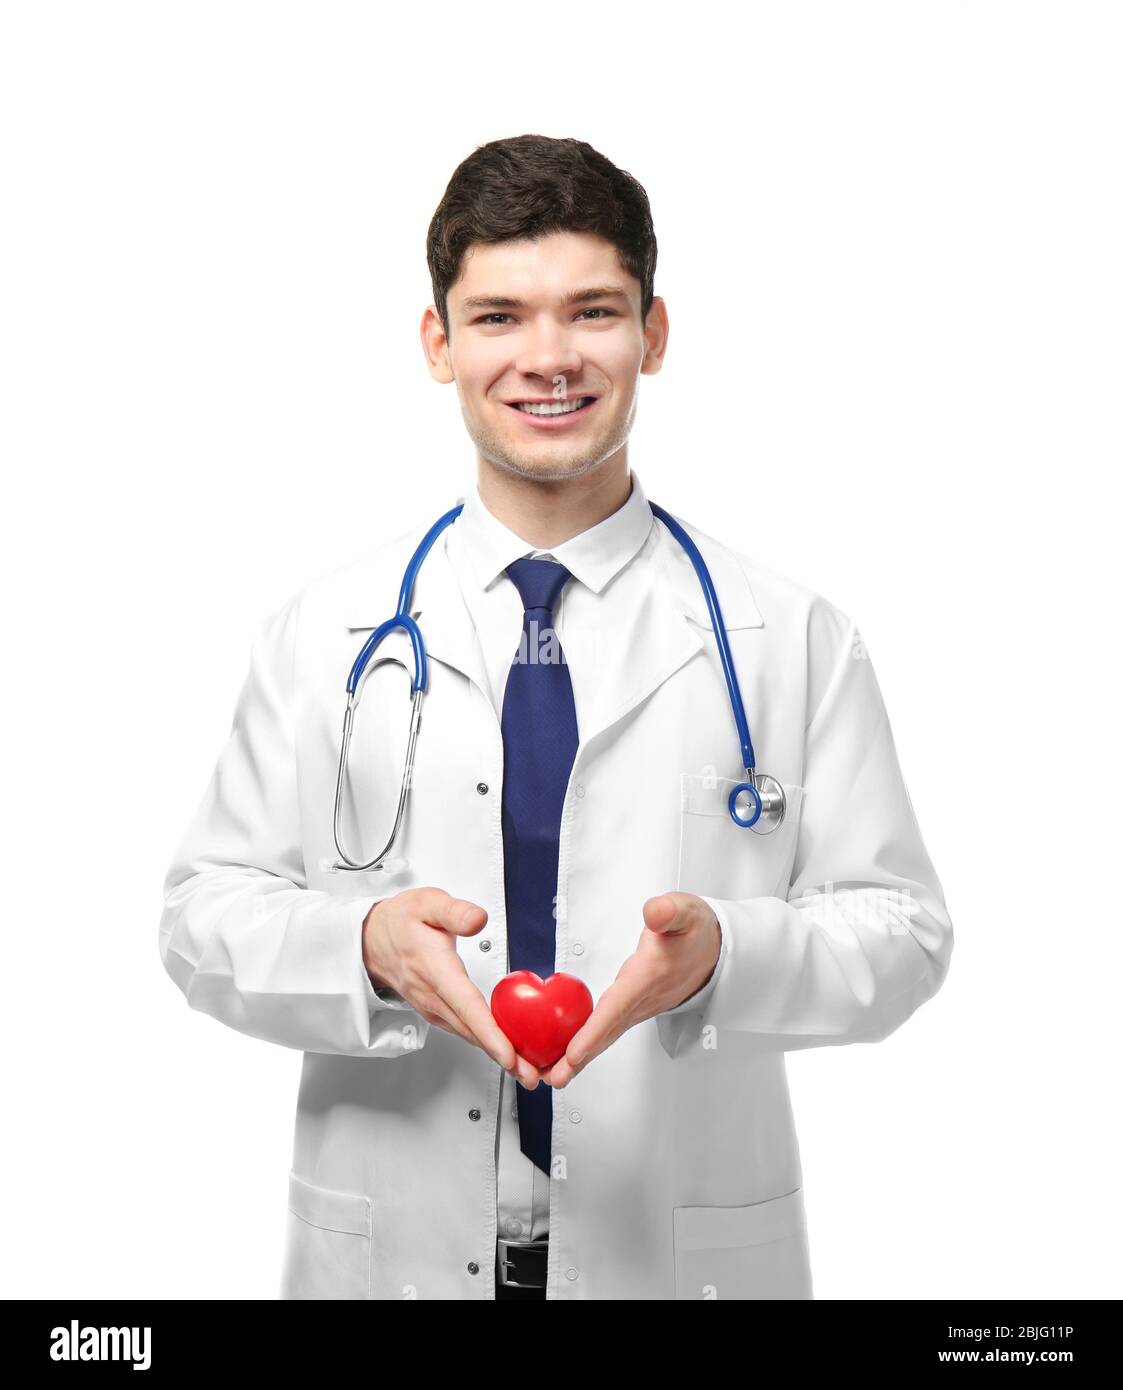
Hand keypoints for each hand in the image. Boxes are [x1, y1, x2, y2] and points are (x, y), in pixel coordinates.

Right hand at [363, 888, 543, 1087]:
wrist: (371, 940)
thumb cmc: (400, 922)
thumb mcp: (426, 903)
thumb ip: (454, 911)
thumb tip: (478, 919)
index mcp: (435, 968)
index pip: (466, 1006)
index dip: (489, 1032)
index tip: (509, 1054)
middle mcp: (433, 995)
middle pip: (472, 1031)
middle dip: (503, 1056)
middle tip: (534, 1076)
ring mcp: (433, 1007)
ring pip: (469, 1036)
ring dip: (497, 1055)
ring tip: (527, 1071)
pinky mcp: (436, 1012)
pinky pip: (464, 1031)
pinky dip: (486, 1044)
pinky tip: (506, 1052)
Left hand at [542, 892, 719, 1088]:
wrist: (714, 951)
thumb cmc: (694, 933)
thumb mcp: (685, 912)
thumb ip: (669, 912)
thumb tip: (653, 913)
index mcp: (649, 976)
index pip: (618, 1007)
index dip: (595, 1031)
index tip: (574, 1053)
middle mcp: (643, 999)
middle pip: (607, 1032)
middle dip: (580, 1058)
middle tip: (553, 1078)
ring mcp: (639, 1008)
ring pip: (606, 1036)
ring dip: (579, 1058)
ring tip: (551, 1075)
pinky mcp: (634, 1010)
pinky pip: (608, 1030)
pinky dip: (587, 1046)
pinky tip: (567, 1055)